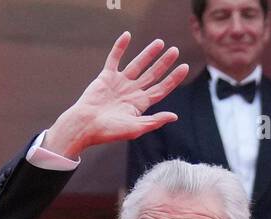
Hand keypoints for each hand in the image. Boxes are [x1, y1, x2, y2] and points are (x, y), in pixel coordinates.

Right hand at [44, 33, 188, 155]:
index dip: (173, 79)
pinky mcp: (106, 76)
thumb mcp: (136, 128)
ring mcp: (119, 83)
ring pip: (137, 64)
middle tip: (175, 50)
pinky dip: (120, 47)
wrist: (86, 124)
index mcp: (140, 105)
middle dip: (164, 63)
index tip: (184, 67)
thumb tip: (174, 116)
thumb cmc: (109, 131)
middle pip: (152, 75)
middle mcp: (132, 92)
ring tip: (160, 42)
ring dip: (148, 53)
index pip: (161, 89)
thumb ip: (154, 121)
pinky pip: (114, 58)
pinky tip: (127, 35)